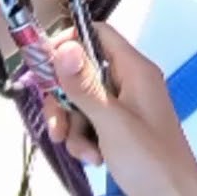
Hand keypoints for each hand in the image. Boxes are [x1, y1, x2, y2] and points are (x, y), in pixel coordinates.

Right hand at [42, 24, 196, 195]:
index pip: (97, 34)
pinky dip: (85, 141)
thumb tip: (63, 45)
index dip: (69, 43)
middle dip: (64, 99)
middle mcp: (131, 83)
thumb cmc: (150, 162)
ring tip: (85, 152)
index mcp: (136, 70)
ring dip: (74, 127)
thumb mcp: (111, 122)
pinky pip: (90, 125)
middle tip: (57, 124)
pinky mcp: (120, 132)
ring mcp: (126, 109)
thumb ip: (84, 85)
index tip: (45, 67)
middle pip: (82, 72)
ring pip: (82, 103)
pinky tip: (93, 159)